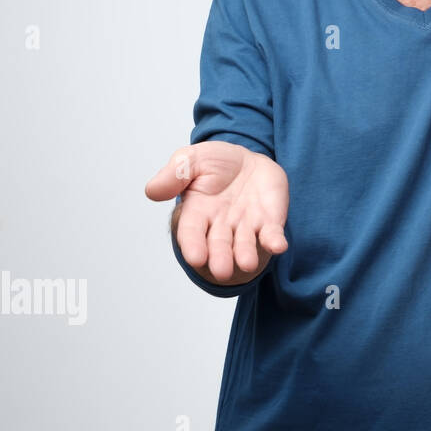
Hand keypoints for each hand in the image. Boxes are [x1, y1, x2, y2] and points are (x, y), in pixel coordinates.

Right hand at [145, 140, 288, 283]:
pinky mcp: (270, 221)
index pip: (192, 232)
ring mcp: (246, 224)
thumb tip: (152, 191)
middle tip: (223, 271)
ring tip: (248, 264)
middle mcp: (220, 224)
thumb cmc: (214, 163)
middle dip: (221, 258)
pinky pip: (272, 234)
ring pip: (244, 244)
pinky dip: (274, 241)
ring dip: (246, 254)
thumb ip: (174, 174)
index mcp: (197, 211)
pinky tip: (279, 246)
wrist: (248, 160)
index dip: (193, 245)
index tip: (196, 258)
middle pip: (219, 244)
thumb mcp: (190, 159)